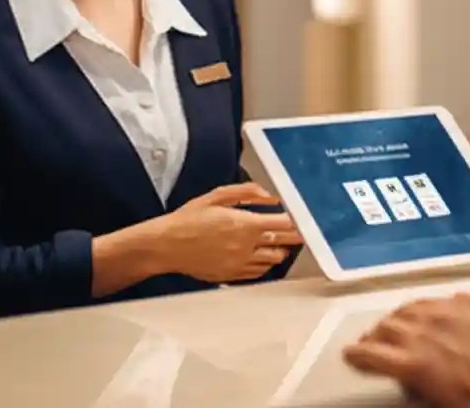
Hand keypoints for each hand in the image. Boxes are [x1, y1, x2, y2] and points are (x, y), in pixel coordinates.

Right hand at [154, 183, 302, 282]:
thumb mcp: (216, 197)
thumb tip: (270, 196)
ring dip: (280, 250)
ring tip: (280, 243)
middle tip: (301, 232)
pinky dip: (265, 264)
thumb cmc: (188, 220)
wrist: (166, 246)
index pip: (283, 225)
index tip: (304, 219)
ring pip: (273, 260)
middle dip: (295, 238)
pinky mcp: (232, 276)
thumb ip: (247, 193)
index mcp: (245, 225)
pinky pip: (259, 272)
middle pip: (283, 244)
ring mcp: (240, 264)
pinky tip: (263, 256)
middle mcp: (246, 247)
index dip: (297, 222)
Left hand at [343, 294, 469, 407]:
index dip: (422, 314)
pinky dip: (359, 355)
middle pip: (404, 314)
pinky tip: (351, 357)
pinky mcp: (411, 363)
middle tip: (386, 334)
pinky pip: (373, 356)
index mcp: (465, 307)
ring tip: (366, 344)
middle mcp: (439, 314)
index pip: (433, 304)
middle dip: (394, 324)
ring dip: (375, 337)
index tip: (419, 321)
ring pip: (385, 330)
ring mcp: (422, 336)